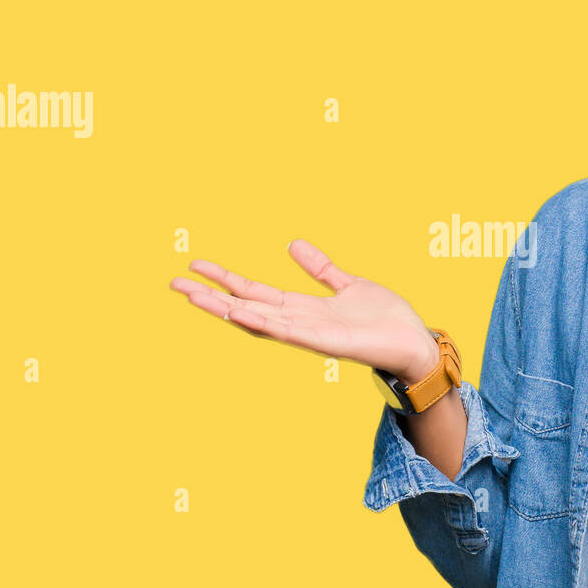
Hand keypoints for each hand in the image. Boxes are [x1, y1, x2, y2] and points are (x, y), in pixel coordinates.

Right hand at [169, 239, 441, 383]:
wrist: (414, 343)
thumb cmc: (385, 319)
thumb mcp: (348, 284)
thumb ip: (320, 268)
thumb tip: (292, 244)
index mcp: (302, 308)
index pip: (254, 291)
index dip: (225, 279)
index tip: (195, 266)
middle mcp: (298, 322)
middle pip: (245, 306)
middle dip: (210, 296)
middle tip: (174, 282)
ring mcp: (308, 334)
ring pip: (258, 320)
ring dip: (225, 309)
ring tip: (195, 297)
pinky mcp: (324, 342)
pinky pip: (286, 332)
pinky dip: (261, 322)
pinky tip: (238, 312)